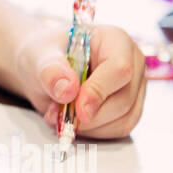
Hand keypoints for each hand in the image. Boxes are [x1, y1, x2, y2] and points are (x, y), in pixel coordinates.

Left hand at [12, 22, 146, 139]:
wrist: (44, 71)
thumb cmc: (45, 56)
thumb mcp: (38, 56)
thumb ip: (50, 70)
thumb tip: (67, 90)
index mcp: (115, 40)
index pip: (119, 69)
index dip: (99, 91)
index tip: (77, 108)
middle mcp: (133, 64)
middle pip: (123, 99)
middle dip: (88, 114)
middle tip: (57, 113)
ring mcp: (134, 88)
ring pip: (122, 119)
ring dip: (88, 125)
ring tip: (60, 114)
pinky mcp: (129, 110)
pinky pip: (118, 130)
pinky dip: (93, 132)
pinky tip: (73, 120)